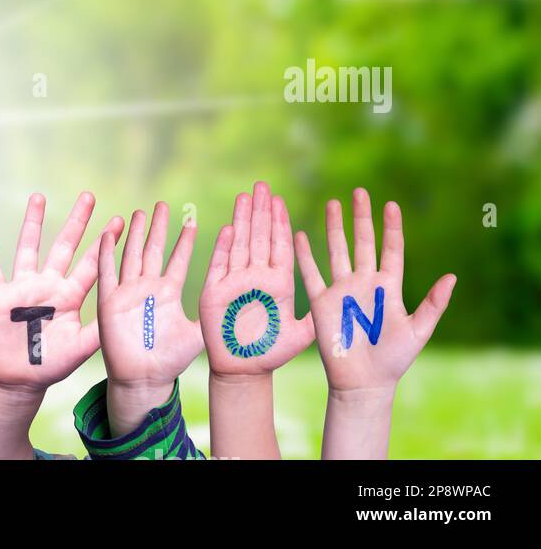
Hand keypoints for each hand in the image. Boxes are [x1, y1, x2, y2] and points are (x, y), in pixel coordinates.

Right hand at [0, 192, 118, 389]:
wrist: (19, 380)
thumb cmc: (52, 365)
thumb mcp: (80, 348)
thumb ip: (98, 330)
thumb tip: (123, 314)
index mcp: (71, 296)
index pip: (92, 264)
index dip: (105, 244)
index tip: (120, 220)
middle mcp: (49, 286)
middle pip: (64, 246)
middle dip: (76, 222)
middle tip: (89, 196)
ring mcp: (23, 288)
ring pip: (28, 248)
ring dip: (33, 223)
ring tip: (38, 197)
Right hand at [97, 202, 201, 434]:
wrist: (143, 379)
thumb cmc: (171, 361)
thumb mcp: (198, 334)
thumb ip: (213, 315)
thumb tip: (239, 301)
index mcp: (169, 293)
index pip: (178, 259)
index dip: (184, 240)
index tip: (192, 219)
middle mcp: (149, 288)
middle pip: (153, 250)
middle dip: (159, 228)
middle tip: (163, 205)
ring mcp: (128, 292)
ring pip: (130, 255)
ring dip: (134, 234)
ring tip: (139, 212)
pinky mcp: (110, 301)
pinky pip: (107, 272)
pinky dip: (106, 253)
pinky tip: (108, 234)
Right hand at [199, 181, 314, 375]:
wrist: (243, 372)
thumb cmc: (272, 355)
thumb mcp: (303, 336)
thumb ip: (317, 317)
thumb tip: (341, 300)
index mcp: (278, 283)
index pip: (280, 245)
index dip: (280, 222)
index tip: (280, 199)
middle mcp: (256, 278)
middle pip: (259, 238)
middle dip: (260, 211)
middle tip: (261, 185)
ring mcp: (234, 283)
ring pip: (240, 244)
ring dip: (242, 220)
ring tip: (244, 196)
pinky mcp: (214, 293)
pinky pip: (219, 265)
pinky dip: (223, 247)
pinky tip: (228, 228)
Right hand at [295, 188, 455, 392]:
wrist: (362, 381)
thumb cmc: (393, 359)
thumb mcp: (418, 331)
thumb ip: (433, 304)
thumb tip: (452, 278)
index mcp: (389, 287)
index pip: (390, 250)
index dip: (391, 228)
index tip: (391, 205)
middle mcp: (365, 283)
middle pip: (362, 242)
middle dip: (361, 217)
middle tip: (359, 192)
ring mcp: (342, 290)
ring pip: (337, 251)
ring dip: (334, 228)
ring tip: (333, 203)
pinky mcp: (322, 302)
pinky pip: (311, 273)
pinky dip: (305, 255)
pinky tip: (300, 235)